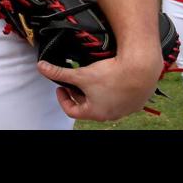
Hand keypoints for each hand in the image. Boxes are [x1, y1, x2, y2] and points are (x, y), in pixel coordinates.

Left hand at [37, 52, 162, 121]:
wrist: (141, 69)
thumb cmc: (112, 75)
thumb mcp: (81, 74)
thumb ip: (60, 73)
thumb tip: (41, 67)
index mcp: (95, 112)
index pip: (72, 111)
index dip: (63, 99)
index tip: (61, 87)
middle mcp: (110, 114)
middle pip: (89, 107)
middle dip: (80, 94)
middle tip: (76, 81)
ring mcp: (125, 109)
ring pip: (106, 103)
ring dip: (97, 93)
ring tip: (94, 78)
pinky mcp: (136, 101)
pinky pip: (121, 98)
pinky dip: (113, 90)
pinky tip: (113, 77)